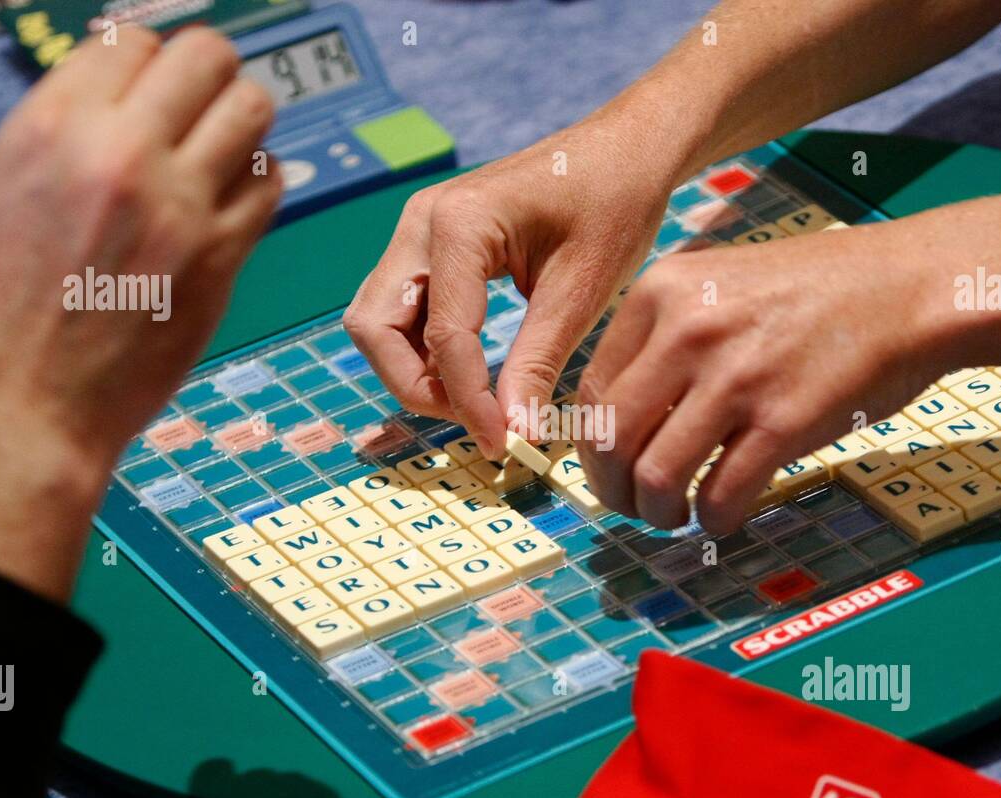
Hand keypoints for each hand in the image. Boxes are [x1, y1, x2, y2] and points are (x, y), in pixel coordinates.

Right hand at [0, 26, 281, 597]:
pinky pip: (271, 183)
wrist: (21, 408)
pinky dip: (259, 180)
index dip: (146, 65)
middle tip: (199, 107)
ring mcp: (180, 206)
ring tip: (220, 150)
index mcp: (50, 129)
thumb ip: (70, 139)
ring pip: (253, 109)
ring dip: (241, 121)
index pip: (132, 41)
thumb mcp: (7, 195)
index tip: (150, 92)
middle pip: (206, 56)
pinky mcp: (222, 258)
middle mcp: (120, 154)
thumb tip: (125, 103)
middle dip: (207, 75)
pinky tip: (232, 201)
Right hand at [343, 114, 683, 457]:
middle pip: (374, 328)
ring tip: (479, 402)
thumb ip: (538, 362)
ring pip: (380, 321)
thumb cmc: (615, 203)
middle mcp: (421, 223)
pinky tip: (478, 375)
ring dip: (415, 370)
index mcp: (457, 224)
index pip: (441, 336)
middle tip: (477, 421)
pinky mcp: (431, 246)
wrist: (627, 151)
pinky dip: (428, 350)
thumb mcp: (583, 290)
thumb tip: (514, 433)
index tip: (502, 443)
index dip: (467, 402)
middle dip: (414, 386)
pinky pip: (406, 310)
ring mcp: (420, 232)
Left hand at [575, 221, 942, 534]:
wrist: (907, 286)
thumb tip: (615, 417)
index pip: (590, 392)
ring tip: (677, 515)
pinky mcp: (783, 420)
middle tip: (634, 506)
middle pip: (609, 440)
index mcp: (660, 293)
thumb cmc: (815, 291)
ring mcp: (735, 377)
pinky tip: (724, 516)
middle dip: (613, 490)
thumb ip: (663, 337)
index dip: (592, 448)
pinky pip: (720, 496)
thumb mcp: (717, 285)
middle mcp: (686, 331)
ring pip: (655, 478)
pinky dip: (714, 521)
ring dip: (658, 514)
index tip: (612, 470)